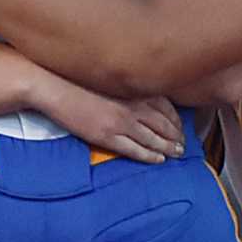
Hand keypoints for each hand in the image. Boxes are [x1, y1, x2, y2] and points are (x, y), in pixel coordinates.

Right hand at [43, 78, 183, 163]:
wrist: (57, 89)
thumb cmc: (77, 83)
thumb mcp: (108, 81)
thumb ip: (125, 89)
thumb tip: (136, 98)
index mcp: (131, 91)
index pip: (164, 106)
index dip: (176, 119)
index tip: (181, 127)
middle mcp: (131, 106)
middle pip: (163, 123)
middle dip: (176, 136)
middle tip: (184, 145)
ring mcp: (121, 122)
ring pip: (153, 138)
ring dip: (168, 147)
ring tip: (177, 154)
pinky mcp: (108, 136)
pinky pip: (135, 149)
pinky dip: (149, 155)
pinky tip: (159, 160)